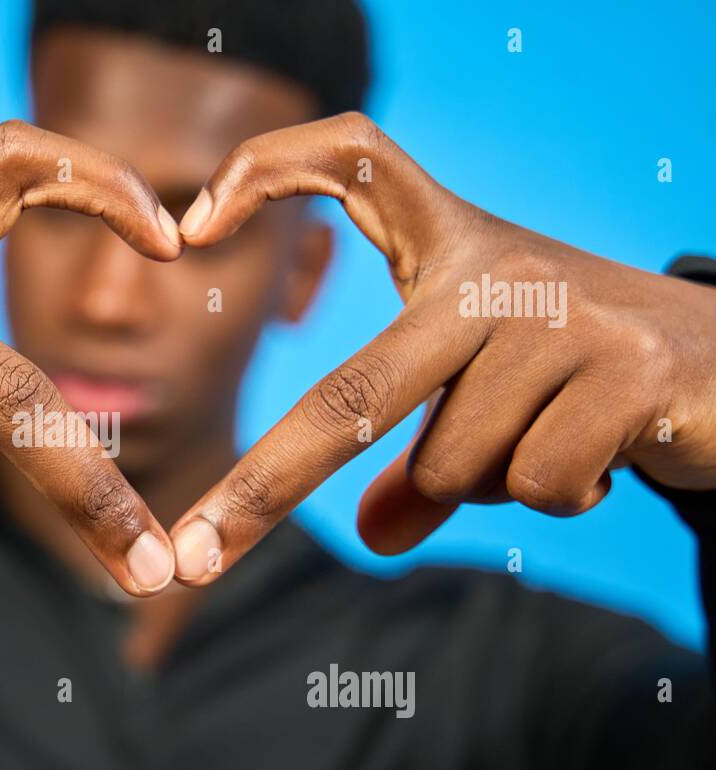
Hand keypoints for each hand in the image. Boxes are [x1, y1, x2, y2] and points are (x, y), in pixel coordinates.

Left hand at [169, 112, 715, 583]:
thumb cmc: (578, 378)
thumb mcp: (484, 403)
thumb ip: (420, 464)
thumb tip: (372, 536)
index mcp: (452, 249)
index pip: (356, 160)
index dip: (272, 168)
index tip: (190, 225)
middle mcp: (498, 266)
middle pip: (355, 393)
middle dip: (261, 489)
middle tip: (191, 561)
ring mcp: (563, 313)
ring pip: (451, 464)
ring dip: (489, 482)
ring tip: (561, 433)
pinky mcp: (627, 368)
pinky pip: (531, 485)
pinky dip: (561, 495)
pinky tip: (608, 450)